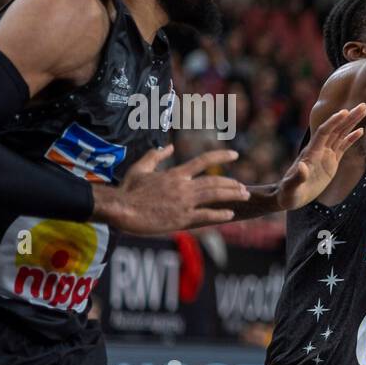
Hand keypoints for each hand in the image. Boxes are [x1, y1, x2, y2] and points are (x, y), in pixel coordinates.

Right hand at [92, 147, 249, 233]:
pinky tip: (230, 214)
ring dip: (232, 195)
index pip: (203, 160)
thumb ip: (155, 156)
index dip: (221, 156)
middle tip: (244, 187)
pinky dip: (220, 214)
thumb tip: (168, 146)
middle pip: (214, 181)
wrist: (121, 209)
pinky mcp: (181, 218)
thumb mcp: (140, 168)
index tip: (235, 155)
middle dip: (232, 183)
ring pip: (214, 195)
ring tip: (244, 196)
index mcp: (175, 174)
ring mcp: (184, 202)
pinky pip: (206, 215)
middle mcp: (183, 186)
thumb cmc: (128, 190)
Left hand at [276, 104, 365, 209]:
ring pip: (341, 134)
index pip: (324, 132)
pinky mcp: (331, 162)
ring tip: (364, 110)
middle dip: (348, 117)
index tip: (344, 112)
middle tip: (363, 105)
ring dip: (352, 122)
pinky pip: (343, 146)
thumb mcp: (291, 187)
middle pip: (336, 129)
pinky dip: (351, 138)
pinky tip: (360, 130)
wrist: (290, 195)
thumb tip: (302, 166)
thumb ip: (297, 177)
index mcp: (311, 152)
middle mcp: (319, 150)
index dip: (333, 122)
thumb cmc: (289, 193)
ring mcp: (326, 155)